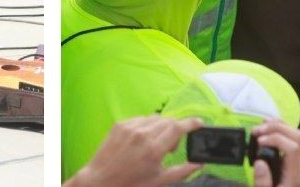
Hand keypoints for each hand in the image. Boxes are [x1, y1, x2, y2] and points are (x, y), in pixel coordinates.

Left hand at [65, 116, 202, 186]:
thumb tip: (199, 164)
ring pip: (155, 118)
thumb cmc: (130, 184)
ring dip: (161, 127)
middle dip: (176, 129)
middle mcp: (142, 134)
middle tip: (172, 146)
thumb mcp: (160, 181)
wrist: (100, 181)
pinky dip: (147, 126)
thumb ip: (182, 171)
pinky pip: (140, 119)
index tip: (199, 123)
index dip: (192, 123)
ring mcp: (130, 128)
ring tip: (155, 144)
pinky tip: (143, 140)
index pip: (178, 127)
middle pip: (169, 121)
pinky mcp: (120, 125)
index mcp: (154, 149)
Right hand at [251, 120, 299, 186]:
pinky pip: (293, 137)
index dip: (276, 139)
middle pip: (297, 136)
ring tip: (260, 126)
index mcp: (295, 175)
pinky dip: (280, 128)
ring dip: (278, 125)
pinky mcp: (295, 158)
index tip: (259, 142)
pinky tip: (268, 127)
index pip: (292, 147)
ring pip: (296, 133)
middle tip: (256, 131)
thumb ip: (263, 182)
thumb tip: (260, 162)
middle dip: (276, 128)